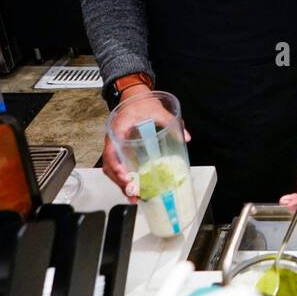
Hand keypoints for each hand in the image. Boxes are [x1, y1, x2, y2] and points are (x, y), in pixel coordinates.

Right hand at [100, 84, 189, 200]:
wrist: (133, 97)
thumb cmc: (140, 103)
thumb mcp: (157, 110)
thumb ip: (172, 123)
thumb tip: (186, 137)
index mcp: (117, 130)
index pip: (111, 152)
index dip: (117, 167)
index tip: (126, 178)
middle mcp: (112, 141)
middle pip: (110, 166)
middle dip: (120, 183)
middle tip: (133, 194)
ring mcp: (114, 147)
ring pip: (112, 170)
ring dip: (121, 185)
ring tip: (134, 197)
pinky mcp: (119, 151)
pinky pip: (117, 167)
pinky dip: (123, 179)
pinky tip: (134, 188)